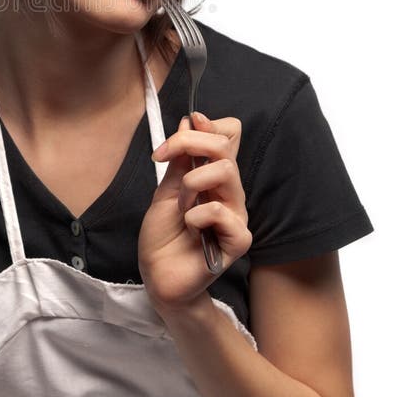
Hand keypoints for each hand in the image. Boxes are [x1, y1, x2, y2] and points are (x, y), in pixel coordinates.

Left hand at [138, 112, 251, 312]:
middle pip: (224, 146)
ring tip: (181, 205)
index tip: (187, 124)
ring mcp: (236, 214)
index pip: (229, 134)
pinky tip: (190, 229)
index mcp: (213, 176)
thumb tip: (189, 121)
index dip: (209, 124)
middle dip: (188, 143)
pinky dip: (196, 215)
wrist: (158, 275)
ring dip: (191, 182)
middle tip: (162, 157)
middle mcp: (229, 191)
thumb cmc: (163, 236)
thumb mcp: (165, 190)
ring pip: (225, 172)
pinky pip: (221, 210)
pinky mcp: (238, 239)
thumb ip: (179, 159)